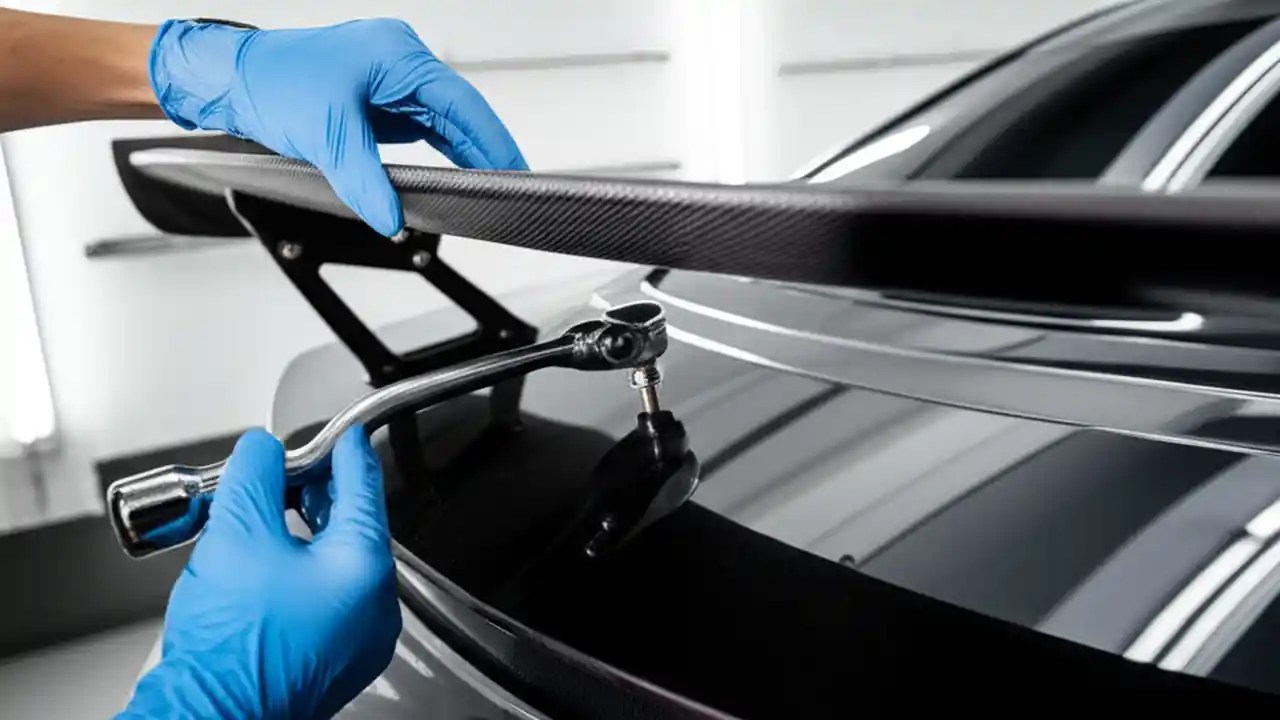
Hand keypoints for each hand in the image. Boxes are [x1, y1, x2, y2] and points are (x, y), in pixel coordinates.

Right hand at [117, 427, 400, 719]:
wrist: (208, 719)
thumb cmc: (229, 649)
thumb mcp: (236, 534)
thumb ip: (255, 476)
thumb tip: (263, 450)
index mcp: (366, 568)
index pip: (365, 486)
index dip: (346, 450)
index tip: (342, 432)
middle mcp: (375, 606)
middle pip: (354, 524)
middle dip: (317, 492)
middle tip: (285, 472)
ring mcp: (359, 639)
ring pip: (340, 562)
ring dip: (307, 531)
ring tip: (268, 514)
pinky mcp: (335, 660)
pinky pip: (330, 598)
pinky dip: (304, 570)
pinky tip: (270, 563)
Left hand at [149, 17, 527, 236]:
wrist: (229, 79)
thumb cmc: (271, 82)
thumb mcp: (325, 137)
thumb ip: (366, 183)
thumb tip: (391, 218)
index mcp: (398, 55)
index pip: (462, 104)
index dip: (493, 140)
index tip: (515, 169)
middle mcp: (400, 63)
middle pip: (459, 113)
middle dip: (484, 150)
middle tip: (511, 186)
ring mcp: (390, 81)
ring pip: (442, 123)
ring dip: (462, 154)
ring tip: (487, 186)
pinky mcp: (378, 101)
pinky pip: (420, 130)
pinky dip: (436, 154)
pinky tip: (450, 175)